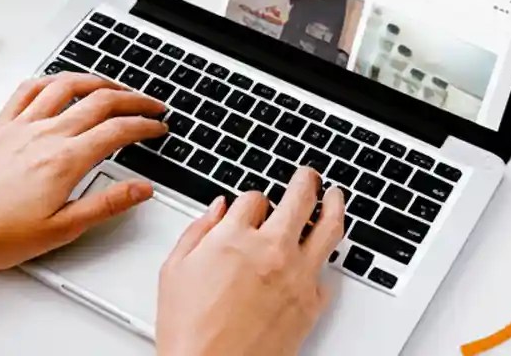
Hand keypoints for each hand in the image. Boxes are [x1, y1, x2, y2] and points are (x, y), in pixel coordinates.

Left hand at [0, 73, 166, 274]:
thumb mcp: (62, 230)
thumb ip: (106, 204)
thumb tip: (141, 189)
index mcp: (64, 161)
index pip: (118, 131)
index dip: (145, 126)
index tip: (158, 128)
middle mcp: (45, 135)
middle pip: (100, 101)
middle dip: (133, 98)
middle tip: (151, 104)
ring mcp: (21, 126)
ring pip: (67, 85)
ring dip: (98, 81)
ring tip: (116, 87)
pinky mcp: (1, 126)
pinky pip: (29, 89)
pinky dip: (52, 80)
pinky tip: (61, 84)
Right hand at [157, 167, 344, 355]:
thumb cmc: (189, 333)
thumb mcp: (174, 272)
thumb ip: (197, 232)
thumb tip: (216, 209)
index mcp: (233, 238)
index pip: (253, 198)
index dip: (251, 200)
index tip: (251, 206)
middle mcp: (270, 250)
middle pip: (300, 198)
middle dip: (306, 181)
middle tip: (308, 176)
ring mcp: (296, 275)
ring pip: (329, 226)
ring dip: (335, 203)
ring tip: (336, 196)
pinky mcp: (311, 303)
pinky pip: (327, 272)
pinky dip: (327, 259)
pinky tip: (326, 253)